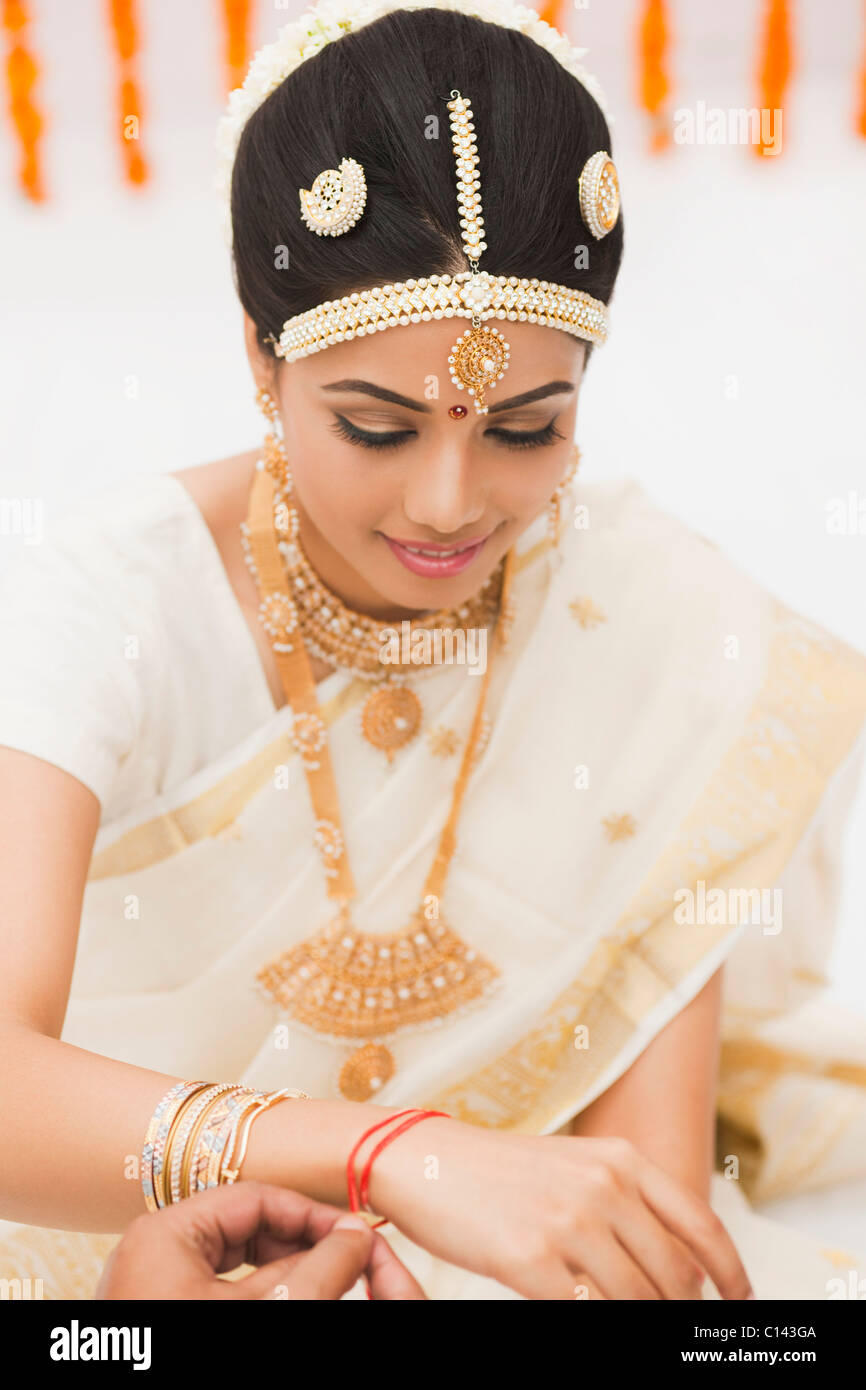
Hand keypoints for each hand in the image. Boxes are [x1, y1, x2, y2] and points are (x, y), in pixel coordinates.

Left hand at [95, 1181, 425, 1299]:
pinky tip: (294, 1301)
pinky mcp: (163, 1315)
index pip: (256, 1198)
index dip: (313, 1215)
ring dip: (286, 1273)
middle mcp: (153, 1254)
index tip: (355, 1235)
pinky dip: (260, 1296)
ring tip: (329, 1285)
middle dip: (303, 1247)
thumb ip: (319, 1269)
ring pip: (237, 1265)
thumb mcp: (268, 1312)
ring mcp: (154, 1289)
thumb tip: (356, 1236)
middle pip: (247, 1230)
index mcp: (165, 1234)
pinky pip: (219, 1294)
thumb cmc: (192, 1369)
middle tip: (350, 1262)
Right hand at [368, 1123, 753, 1300]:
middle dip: (676, 1310)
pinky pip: (585, 1315)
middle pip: (673, 1276)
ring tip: (623, 1318)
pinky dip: (592, 1324)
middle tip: (669, 1322)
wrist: (424, 1161)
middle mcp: (603, 1186)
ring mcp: (569, 1223)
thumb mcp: (573, 1164)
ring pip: (635, 1302)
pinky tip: (582, 1317)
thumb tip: (675, 1262)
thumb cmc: (498, 1172)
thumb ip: (624, 1199)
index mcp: (620, 1159)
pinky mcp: (530, 1260)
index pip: (700, 1225)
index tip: (739, 1300)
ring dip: (637, 1320)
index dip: (731, 1272)